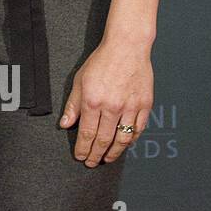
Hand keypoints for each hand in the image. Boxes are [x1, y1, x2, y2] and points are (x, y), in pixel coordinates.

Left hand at [59, 36, 152, 166]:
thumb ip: (73, 105)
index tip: (81, 157)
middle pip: (103, 139)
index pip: (86, 133)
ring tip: (107, 158)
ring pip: (122, 138)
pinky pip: (138, 129)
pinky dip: (131, 140)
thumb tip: (65, 124)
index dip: (83, 149)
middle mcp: (112, 106)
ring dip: (114, 152)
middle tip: (92, 163)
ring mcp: (130, 107)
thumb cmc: (102, 61)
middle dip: (96, 155)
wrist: (127, 47)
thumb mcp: (79, 81)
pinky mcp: (145, 105)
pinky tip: (125, 144)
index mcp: (93, 101)